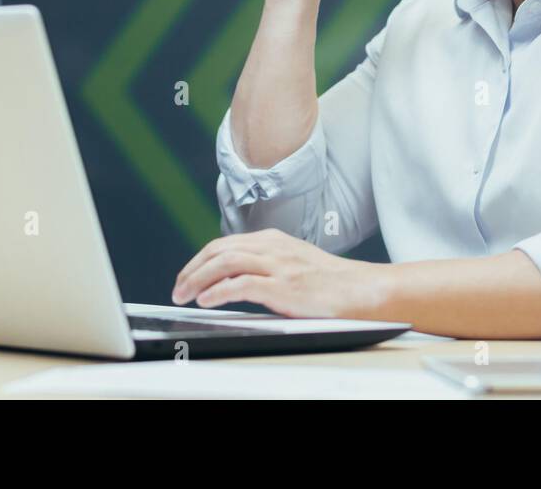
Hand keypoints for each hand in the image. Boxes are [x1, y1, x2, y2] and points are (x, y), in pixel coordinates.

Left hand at [171, 228, 385, 317]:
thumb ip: (267, 264)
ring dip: (198, 279)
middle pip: (218, 250)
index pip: (224, 244)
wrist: (362, 290)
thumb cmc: (331, 282)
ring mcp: (278, 266)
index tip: (188, 276)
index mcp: (273, 240)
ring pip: (224, 263)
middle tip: (178, 289)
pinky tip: (206, 301)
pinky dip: (218, 291)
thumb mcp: (294, 262)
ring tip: (184, 294)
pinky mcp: (283, 286)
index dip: (200, 260)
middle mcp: (272, 247)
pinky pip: (241, 284)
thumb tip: (235, 279)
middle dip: (192, 269)